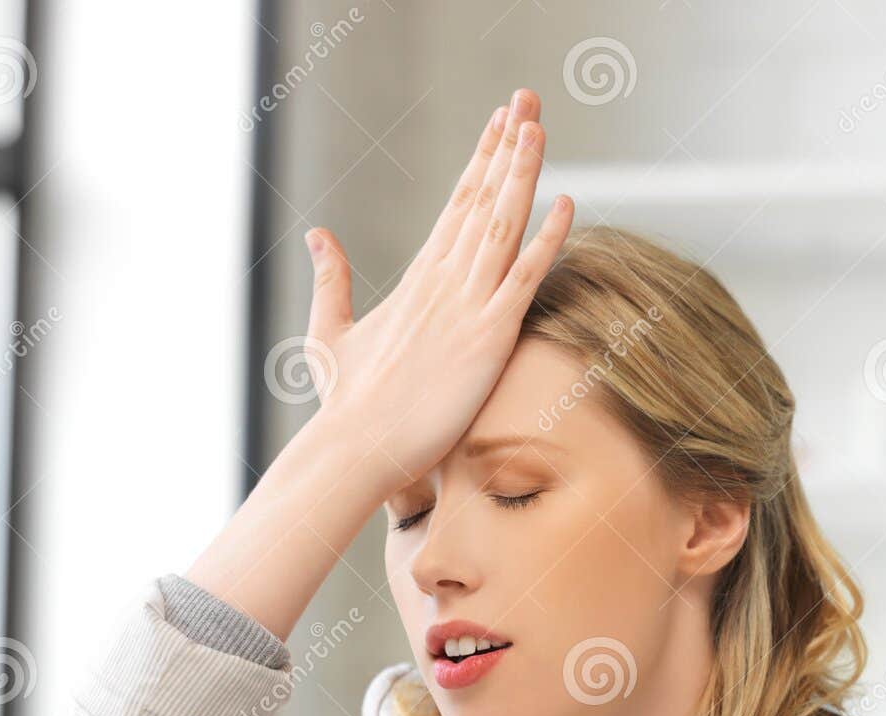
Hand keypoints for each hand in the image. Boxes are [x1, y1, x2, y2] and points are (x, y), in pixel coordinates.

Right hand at [301, 87, 573, 498]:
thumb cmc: (344, 403)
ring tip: (539, 124)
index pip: (456, 206)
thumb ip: (330, 278)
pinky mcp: (487, 339)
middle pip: (482, 201)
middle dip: (505, 146)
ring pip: (503, 225)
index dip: (481, 161)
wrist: (356, 446)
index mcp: (416, 280)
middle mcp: (443, 283)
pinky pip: (525, 279)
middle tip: (526, 98)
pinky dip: (547, 240)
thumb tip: (317, 233)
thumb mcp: (328, 331)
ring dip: (523, 172)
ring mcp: (466, 308)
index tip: (499, 122)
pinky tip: (567, 202)